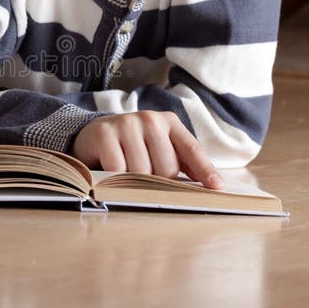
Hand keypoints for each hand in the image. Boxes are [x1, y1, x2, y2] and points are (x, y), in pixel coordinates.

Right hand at [71, 111, 224, 189]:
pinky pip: (118, 170)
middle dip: (156, 181)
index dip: (205, 170)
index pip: (192, 149)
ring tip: (124, 172)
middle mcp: (151, 119)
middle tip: (142, 176)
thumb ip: (182, 163)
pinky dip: (114, 178)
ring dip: (132, 180)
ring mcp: (127, 124)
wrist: (92, 135)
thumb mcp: (159, 150)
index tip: (216, 187)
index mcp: (170, 123)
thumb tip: (211, 184)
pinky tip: (109, 169)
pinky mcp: (105, 133)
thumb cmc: (132, 147)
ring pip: (141, 172)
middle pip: (166, 168)